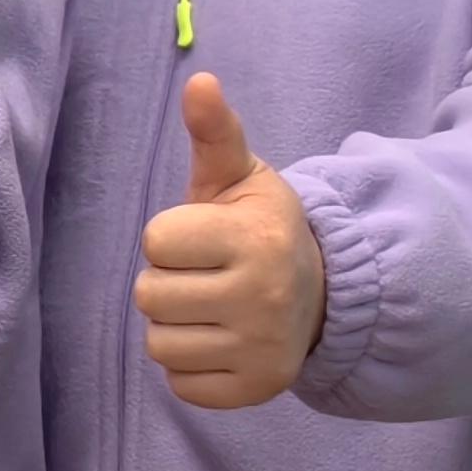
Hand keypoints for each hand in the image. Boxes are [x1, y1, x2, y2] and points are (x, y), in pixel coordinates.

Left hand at [136, 72, 326, 409]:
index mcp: (254, 240)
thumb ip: (213, 131)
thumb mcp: (239, 176)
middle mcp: (263, 298)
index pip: (156, 243)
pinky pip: (179, 385)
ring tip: (211, 307)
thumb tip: (200, 80)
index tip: (203, 237)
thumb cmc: (259, 226)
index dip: (169, 238)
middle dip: (168, 281)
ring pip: (159, 345)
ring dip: (175, 325)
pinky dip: (190, 365)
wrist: (321, 291)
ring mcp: (262, 350)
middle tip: (206, 274)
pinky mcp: (256, 390)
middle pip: (149, 296)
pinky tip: (220, 340)